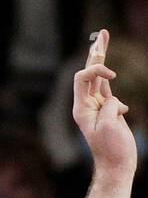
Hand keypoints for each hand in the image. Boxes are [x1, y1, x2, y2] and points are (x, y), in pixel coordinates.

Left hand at [72, 30, 136, 177]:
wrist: (117, 164)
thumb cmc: (111, 149)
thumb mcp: (109, 126)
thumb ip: (109, 107)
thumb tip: (114, 100)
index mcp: (81, 107)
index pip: (82, 77)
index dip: (96, 70)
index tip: (113, 77)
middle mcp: (86, 105)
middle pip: (88, 72)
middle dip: (96, 52)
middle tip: (102, 33)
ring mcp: (97, 107)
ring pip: (98, 78)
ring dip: (101, 58)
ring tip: (102, 39)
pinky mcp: (108, 111)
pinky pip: (107, 90)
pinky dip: (111, 83)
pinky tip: (116, 86)